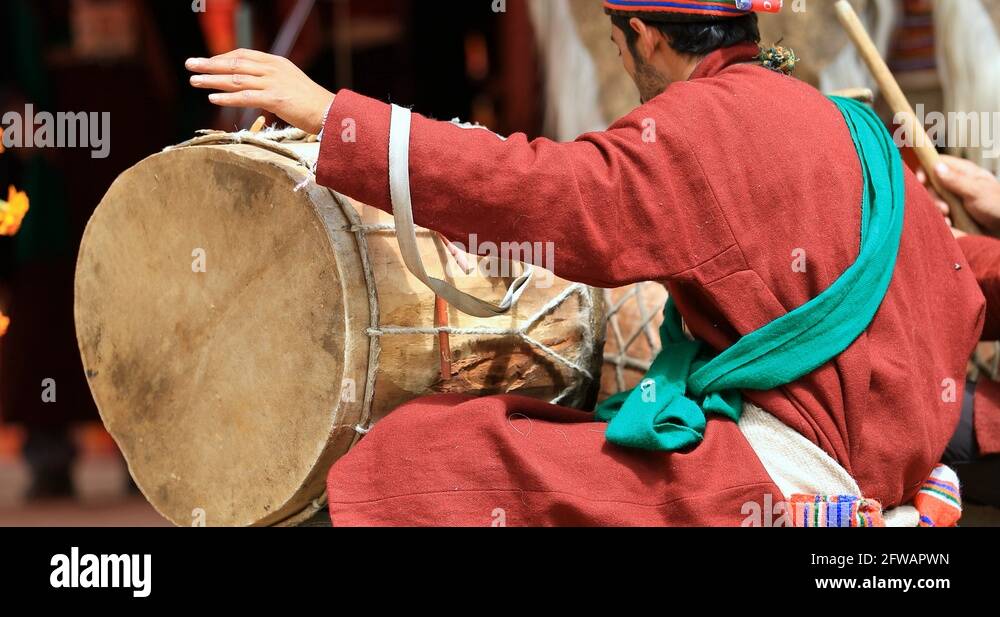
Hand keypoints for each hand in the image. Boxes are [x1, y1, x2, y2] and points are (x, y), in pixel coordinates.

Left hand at [186, 49, 334, 134]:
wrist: (330, 113)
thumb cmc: (312, 103)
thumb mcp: (291, 84)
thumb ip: (272, 81)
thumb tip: (253, 88)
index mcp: (277, 63)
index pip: (244, 55)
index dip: (222, 57)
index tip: (207, 62)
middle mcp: (273, 69)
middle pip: (235, 63)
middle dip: (210, 64)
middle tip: (190, 65)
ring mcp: (274, 83)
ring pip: (236, 78)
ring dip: (212, 80)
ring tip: (194, 81)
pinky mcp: (275, 99)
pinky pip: (246, 96)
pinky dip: (227, 98)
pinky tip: (213, 98)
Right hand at [917, 155, 999, 235]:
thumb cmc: (997, 205)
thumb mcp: (977, 191)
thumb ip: (956, 180)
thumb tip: (936, 167)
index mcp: (962, 172)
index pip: (937, 162)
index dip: (926, 169)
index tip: (922, 181)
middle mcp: (955, 183)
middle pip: (931, 184)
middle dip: (934, 198)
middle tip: (945, 209)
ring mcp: (953, 198)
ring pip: (933, 200)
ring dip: (937, 210)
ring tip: (949, 219)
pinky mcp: (952, 212)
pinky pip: (938, 213)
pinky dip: (940, 219)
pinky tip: (950, 224)